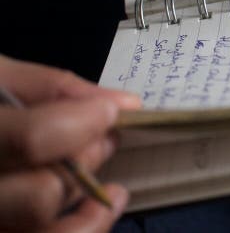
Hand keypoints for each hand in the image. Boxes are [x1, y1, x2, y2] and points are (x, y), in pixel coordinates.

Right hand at [0, 55, 140, 231]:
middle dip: (85, 164)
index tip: (111, 110)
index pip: (31, 139)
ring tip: (112, 190)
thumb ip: (51, 86)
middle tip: (104, 139)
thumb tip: (123, 102)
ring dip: (90, 210)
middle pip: (40, 195)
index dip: (83, 124)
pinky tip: (98, 211)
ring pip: (42, 232)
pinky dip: (78, 231)